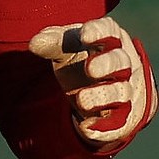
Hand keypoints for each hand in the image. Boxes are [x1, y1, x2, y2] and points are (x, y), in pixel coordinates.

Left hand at [28, 15, 157, 146]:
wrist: (100, 89)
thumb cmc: (83, 58)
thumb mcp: (67, 49)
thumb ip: (52, 43)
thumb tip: (33, 43)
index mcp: (109, 40)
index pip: (109, 31)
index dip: (99, 31)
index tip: (84, 34)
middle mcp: (121, 64)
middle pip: (120, 62)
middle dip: (107, 65)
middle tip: (90, 69)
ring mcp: (124, 90)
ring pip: (121, 92)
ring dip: (103, 97)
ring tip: (82, 101)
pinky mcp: (122, 117)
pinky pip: (118, 123)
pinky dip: (104, 127)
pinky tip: (86, 128)